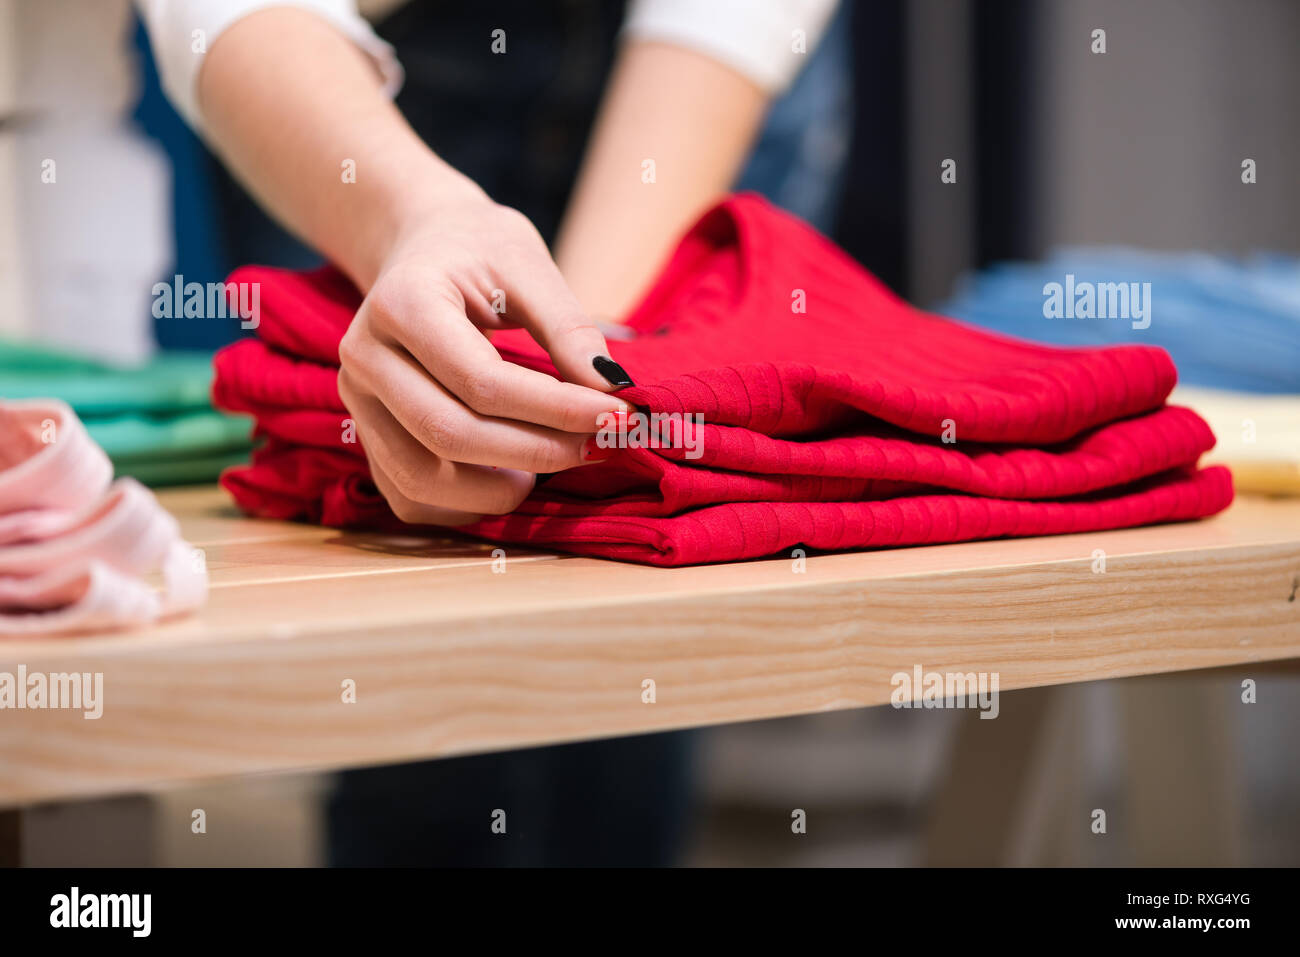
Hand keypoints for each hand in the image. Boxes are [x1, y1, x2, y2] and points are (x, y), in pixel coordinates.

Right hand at [337, 195, 632, 525]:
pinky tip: (511, 479)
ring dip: (497, 490)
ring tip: (553, 465)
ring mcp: (356, 402)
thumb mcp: (528, 265)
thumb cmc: (478, 251)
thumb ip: (568, 327)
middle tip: (599, 446)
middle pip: (449, 434)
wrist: (420, 246)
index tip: (617, 415)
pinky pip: (408, 495)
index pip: (482, 380)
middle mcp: (364, 357)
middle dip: (536, 451)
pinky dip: (464, 506)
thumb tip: (613, 391)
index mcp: (402, 303)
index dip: (555, 408)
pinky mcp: (364, 434)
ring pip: (422, 477)